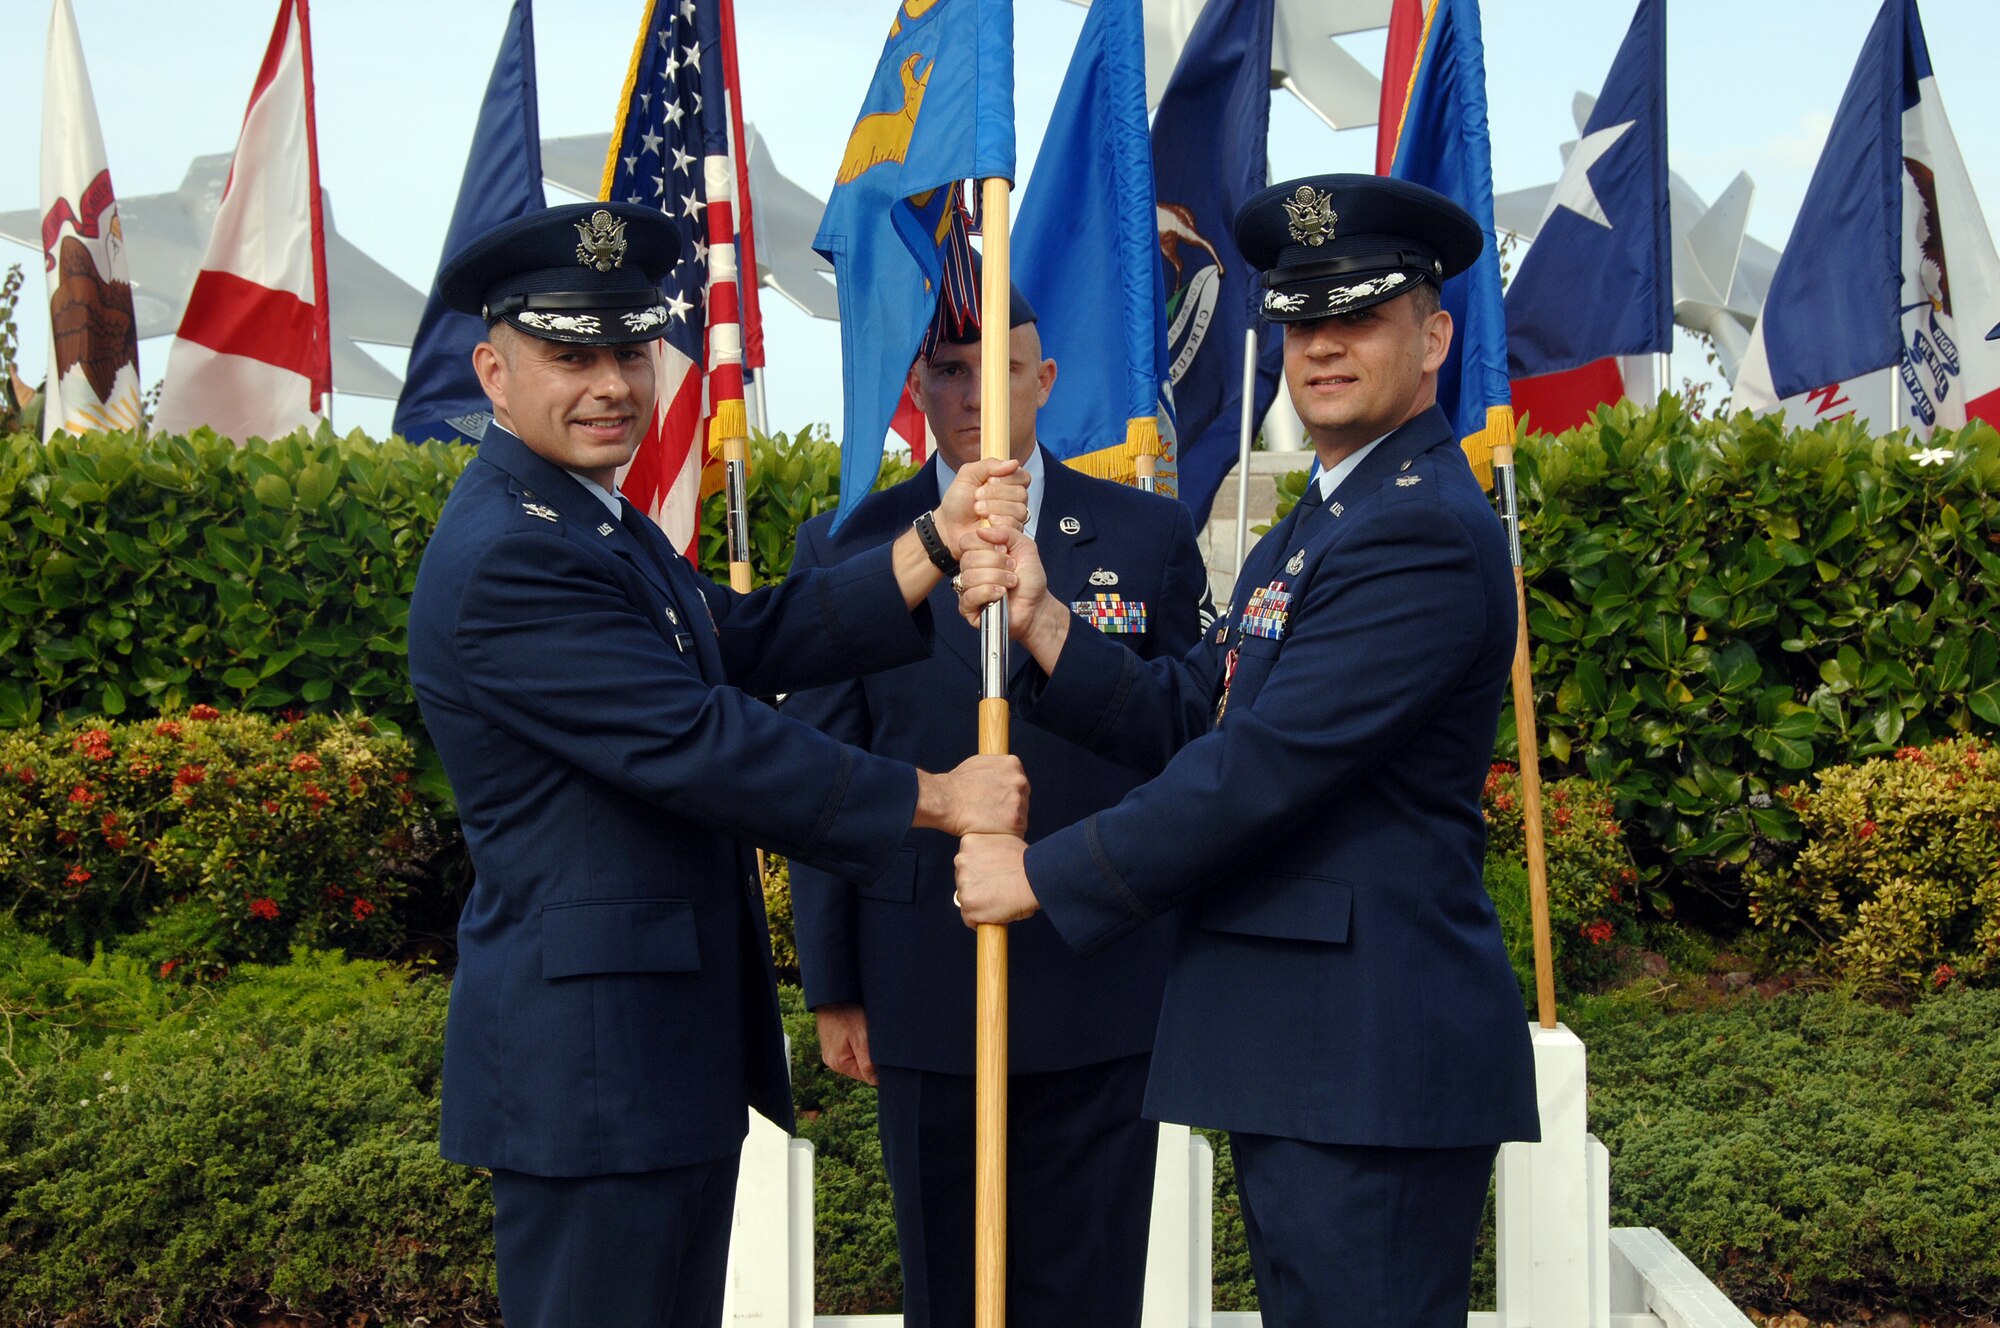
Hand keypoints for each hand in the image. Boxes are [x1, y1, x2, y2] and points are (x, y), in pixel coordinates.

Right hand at [815, 1003, 876, 1084]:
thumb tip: (876, 1082)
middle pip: (861, 1069)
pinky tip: (856, 1033)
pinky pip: (848, 1053)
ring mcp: (830, 1055)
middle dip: (870, 1058)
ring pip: (855, 1061)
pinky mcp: (830, 1047)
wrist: (832, 996)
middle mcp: (832, 1063)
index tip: (882, 1051)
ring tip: (863, 1033)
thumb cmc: (848, 1014)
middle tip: (874, 1039)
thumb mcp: (861, 1038)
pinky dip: (856, 1046)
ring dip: (863, 1051)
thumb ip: (868, 1062)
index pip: (867, 1077)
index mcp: (840, 1064)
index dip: (878, 1066)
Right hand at [914, 753, 1028, 835]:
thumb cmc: (956, 784)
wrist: (945, 799)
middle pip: (1023, 800)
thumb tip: (1001, 774)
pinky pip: (1017, 834)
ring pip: (1021, 818)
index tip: (995, 802)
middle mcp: (1020, 781)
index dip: (1006, 796)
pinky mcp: (1015, 821)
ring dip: (1007, 823)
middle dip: (1009, 809)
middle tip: (990, 815)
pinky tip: (991, 832)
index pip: (1019, 784)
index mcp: (1013, 764)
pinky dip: (1005, 836)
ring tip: (988, 823)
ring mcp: (1019, 801)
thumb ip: (996, 769)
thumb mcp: (979, 763)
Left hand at [934, 457, 1030, 551]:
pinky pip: (1015, 526)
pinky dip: (997, 522)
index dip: (1007, 478)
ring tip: (978, 510)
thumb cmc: (958, 501)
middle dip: (996, 494)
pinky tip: (985, 523)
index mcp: (1007, 483)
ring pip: (1019, 510)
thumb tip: (1014, 462)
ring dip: (995, 508)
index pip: (1023, 477)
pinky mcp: (1010, 534)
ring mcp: (1013, 518)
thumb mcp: (968, 474)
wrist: (948, 525)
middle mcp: (1014, 500)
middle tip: (977, 497)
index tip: (988, 481)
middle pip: (1021, 493)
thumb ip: (990, 465)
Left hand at [954, 833, 1038, 925]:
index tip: (992, 875)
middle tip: (998, 887)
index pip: (966, 861)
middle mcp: (961, 861)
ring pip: (967, 899)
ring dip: (980, 902)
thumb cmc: (1027, 862)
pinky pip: (970, 919)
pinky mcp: (968, 907)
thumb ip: (989, 850)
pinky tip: (996, 912)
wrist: (1036, 879)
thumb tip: (988, 861)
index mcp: (969, 842)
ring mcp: (963, 885)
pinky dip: (981, 919)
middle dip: (978, 886)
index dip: (980, 871)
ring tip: (1000, 898)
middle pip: (964, 879)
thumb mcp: (1004, 842)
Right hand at [957, 526, 1068, 665]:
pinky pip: (969, 596)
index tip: (1006, 551)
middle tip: (1012, 569)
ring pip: (969, 576)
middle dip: (996, 563)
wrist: (1037, 606)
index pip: (968, 541)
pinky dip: (988, 592)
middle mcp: (972, 569)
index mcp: (981, 554)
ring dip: (996, 578)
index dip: (987, 545)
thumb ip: (1007, 532)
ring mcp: (968, 589)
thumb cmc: (1030, 580)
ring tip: (1011, 583)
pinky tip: (1001, 594)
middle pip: (968, 558)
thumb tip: (983, 529)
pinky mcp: (968, 608)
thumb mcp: (1025, 547)